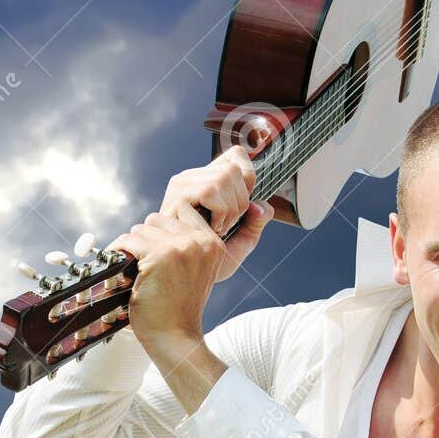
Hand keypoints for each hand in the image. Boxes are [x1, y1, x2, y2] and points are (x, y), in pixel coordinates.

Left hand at [105, 146, 273, 350]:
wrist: (176, 337)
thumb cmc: (179, 309)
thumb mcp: (196, 271)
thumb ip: (188, 246)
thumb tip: (158, 221)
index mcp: (213, 243)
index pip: (182, 212)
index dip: (164, 231)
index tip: (156, 252)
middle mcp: (200, 240)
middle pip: (157, 218)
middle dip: (145, 238)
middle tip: (142, 262)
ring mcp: (180, 246)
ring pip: (140, 229)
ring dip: (131, 247)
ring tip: (134, 269)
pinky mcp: (159, 254)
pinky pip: (129, 241)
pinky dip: (120, 253)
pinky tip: (123, 270)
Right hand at [161, 144, 273, 283]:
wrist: (183, 281)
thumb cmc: (207, 262)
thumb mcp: (240, 242)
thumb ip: (255, 223)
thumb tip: (262, 206)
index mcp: (205, 181)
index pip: (236, 156)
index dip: (248, 177)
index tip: (241, 206)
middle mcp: (191, 178)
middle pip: (233, 167)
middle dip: (241, 201)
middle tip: (228, 225)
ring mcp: (182, 186)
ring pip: (224, 176)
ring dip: (230, 210)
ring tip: (218, 229)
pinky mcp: (177, 198)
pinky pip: (210, 191)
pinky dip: (219, 213)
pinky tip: (210, 230)